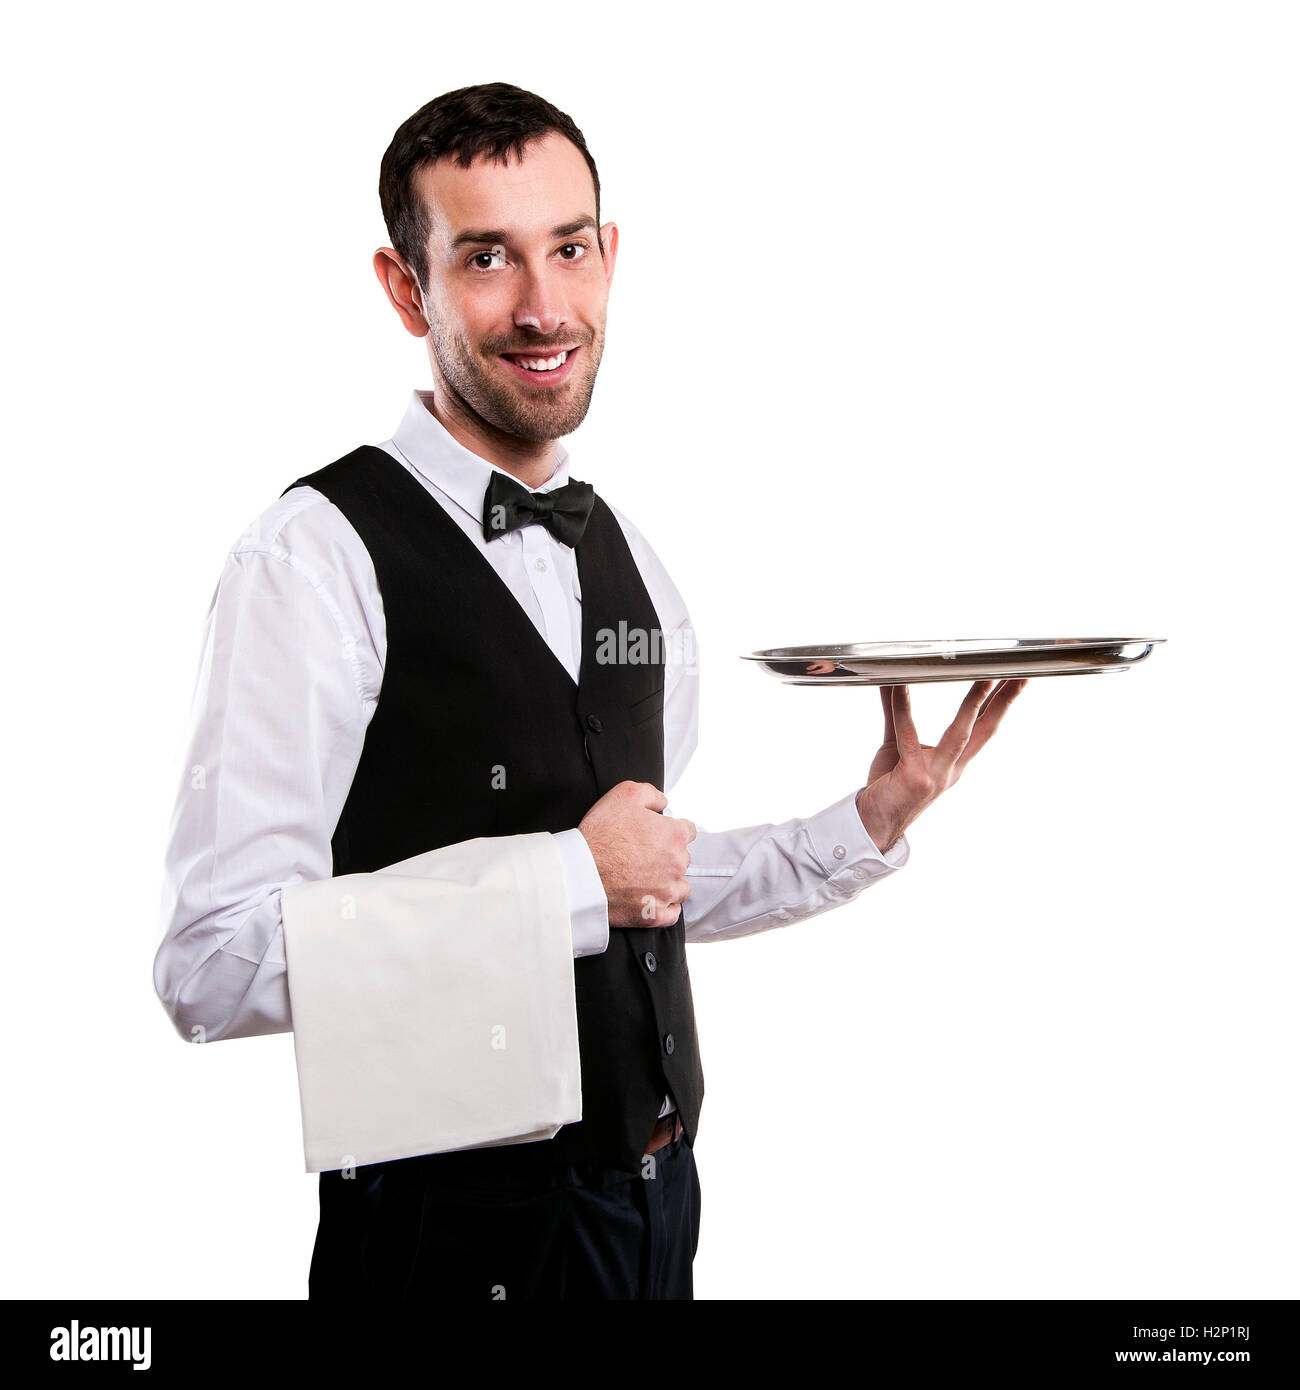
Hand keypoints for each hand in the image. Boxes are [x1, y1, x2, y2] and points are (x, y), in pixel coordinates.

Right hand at [577, 780, 696, 927]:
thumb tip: (663, 802)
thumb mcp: (625, 794)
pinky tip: (654, 899)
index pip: (688, 831)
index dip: (671, 830)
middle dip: (668, 856)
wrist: (579, 872)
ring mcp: (666, 892)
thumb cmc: (600, 833)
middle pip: (683, 858)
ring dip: (670, 882)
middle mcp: (676, 864)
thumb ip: (652, 794)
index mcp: (674, 835)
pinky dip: (666, 908)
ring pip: (681, 887)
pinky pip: (672, 914)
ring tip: (649, 878)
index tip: (658, 834)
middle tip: (644, 854)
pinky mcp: (653, 914)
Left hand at [856, 680, 1027, 852]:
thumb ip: (897, 712)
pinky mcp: (914, 777)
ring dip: (974, 704)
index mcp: (954, 762)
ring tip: (983, 678)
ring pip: (960, 734)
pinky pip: (909, 737)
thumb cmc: (889, 785)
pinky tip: (901, 687)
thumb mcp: (896, 744)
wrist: (873, 823)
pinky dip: (904, 710)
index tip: (1017, 679)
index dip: (1002, 704)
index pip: (985, 728)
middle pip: (985, 730)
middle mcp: (951, 769)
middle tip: (1017, 675)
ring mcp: (936, 774)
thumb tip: (893, 680)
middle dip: (1004, 702)